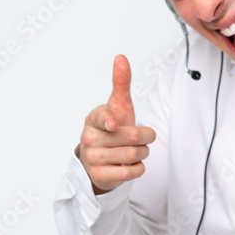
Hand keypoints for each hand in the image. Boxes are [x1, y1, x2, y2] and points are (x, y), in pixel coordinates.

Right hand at [76, 54, 156, 193]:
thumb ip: (121, 82)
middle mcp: (89, 139)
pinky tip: (131, 164)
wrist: (102, 159)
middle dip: (145, 137)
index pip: (101, 118)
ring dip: (143, 153)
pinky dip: (138, 168)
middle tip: (142, 137)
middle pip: (131, 137)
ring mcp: (93, 159)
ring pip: (133, 155)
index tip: (113, 124)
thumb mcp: (118, 105)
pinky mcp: (100, 176)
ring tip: (136, 150)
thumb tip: (121, 57)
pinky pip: (131, 173)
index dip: (109, 121)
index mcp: (93, 119)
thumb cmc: (113, 129)